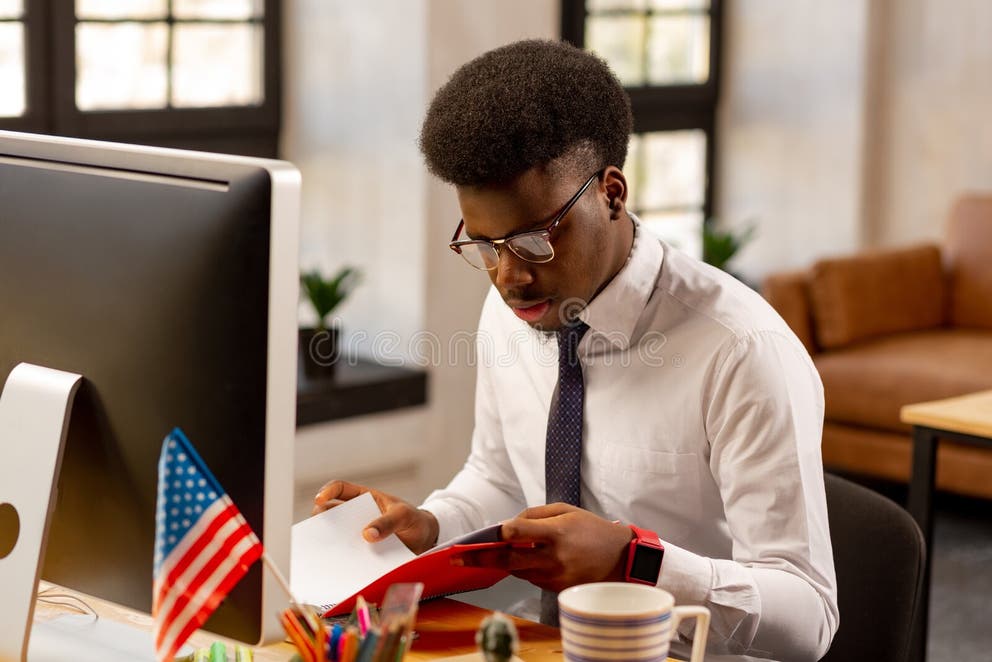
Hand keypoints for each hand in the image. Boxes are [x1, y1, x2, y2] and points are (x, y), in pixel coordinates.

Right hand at [312, 480, 439, 553]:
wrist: (426, 540)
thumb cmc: (414, 520)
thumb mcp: (404, 516)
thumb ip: (388, 522)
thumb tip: (367, 535)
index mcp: (365, 498)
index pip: (340, 489)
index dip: (327, 491)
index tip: (319, 500)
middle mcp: (358, 515)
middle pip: (332, 513)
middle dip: (321, 519)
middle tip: (319, 529)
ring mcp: (359, 533)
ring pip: (337, 535)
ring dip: (331, 541)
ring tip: (327, 550)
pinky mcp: (363, 551)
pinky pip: (350, 554)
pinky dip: (344, 558)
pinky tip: (342, 566)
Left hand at [453, 503, 633, 592]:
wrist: (621, 559)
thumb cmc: (593, 530)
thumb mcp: (566, 510)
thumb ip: (535, 515)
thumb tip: (508, 525)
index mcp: (556, 534)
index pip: (518, 531)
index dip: (500, 532)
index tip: (487, 533)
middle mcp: (553, 558)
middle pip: (508, 559)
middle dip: (480, 559)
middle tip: (456, 558)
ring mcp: (554, 577)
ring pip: (517, 570)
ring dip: (502, 562)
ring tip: (480, 556)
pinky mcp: (556, 589)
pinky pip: (530, 578)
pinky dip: (523, 568)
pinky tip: (522, 559)